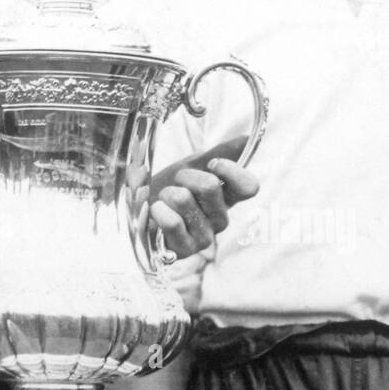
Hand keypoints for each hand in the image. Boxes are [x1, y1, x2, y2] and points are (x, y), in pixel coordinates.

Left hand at [147, 135, 258, 258]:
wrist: (140, 208)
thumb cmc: (170, 188)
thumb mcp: (193, 165)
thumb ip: (221, 153)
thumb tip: (248, 139)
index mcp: (228, 198)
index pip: (249, 187)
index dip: (231, 171)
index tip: (212, 164)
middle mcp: (220, 219)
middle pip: (211, 186)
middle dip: (185, 176)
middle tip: (175, 184)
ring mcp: (204, 237)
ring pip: (185, 200)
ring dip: (167, 193)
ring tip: (164, 200)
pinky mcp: (184, 250)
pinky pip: (172, 222)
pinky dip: (159, 210)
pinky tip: (157, 213)